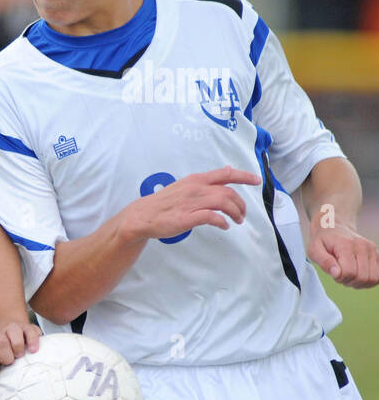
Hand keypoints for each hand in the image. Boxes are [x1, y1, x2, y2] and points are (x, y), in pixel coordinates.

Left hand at [0, 321, 41, 373]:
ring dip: (18, 348)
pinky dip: (32, 342)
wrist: (8, 328)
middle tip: (9, 362)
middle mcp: (0, 332)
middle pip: (1, 342)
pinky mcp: (28, 328)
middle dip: (6, 357)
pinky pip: (31, 332)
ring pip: (15, 332)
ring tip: (19, 355)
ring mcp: (14, 328)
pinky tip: (32, 350)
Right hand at [126, 166, 261, 240]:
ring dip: (235, 212)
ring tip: (237, 221)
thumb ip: (205, 182)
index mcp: (196, 180)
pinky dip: (222, 221)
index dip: (244, 176)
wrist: (142, 215)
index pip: (225, 174)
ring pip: (223, 203)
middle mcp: (196, 189)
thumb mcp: (185, 185)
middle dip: (241, 204)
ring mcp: (191, 203)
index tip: (257, 180)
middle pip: (228, 192)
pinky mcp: (187, 218)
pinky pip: (211, 217)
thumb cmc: (164, 202)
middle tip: (242, 214)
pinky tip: (224, 226)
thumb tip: (225, 173)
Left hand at [309, 220, 378, 287]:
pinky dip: (368, 281)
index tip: (333, 273)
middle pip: (362, 277)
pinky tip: (357, 276)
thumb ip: (324, 261)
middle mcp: (363, 247)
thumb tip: (336, 273)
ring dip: (359, 283)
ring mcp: (372, 250)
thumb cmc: (322, 241)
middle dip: (349, 282)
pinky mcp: (377, 254)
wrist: (335, 227)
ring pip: (373, 278)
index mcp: (346, 245)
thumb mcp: (314, 249)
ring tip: (348, 276)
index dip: (339, 278)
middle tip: (340, 276)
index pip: (349, 272)